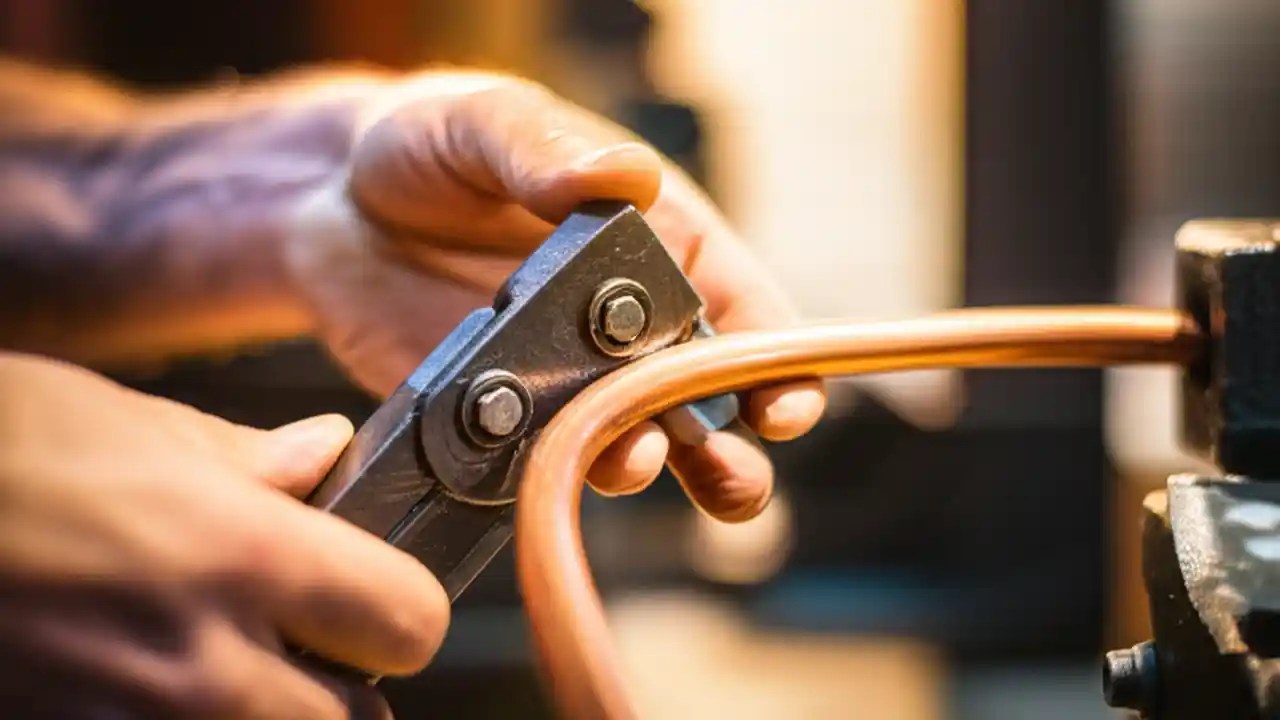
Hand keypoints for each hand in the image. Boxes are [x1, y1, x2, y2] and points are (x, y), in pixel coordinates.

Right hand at [0, 353, 446, 718]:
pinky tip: (146, 675)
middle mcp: (193, 659)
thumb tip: (327, 456)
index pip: (407, 619)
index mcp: (234, 554)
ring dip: (273, 714)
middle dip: (346, 684)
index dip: (401, 605)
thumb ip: (248, 461)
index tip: (377, 589)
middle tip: (308, 639)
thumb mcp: (128, 423)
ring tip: (225, 660)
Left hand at [284, 72, 825, 520]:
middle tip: (728, 480)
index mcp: (660, 248)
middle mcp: (627, 328)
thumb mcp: (486, 123)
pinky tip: (540, 474)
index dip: (777, 365)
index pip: (747, 316)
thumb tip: (623, 177)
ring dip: (643, 467)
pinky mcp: (502, 421)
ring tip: (629, 465)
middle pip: (706, 404)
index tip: (778, 405)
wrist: (328, 203)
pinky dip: (548, 479)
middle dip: (728, 452)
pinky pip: (540, 464)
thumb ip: (547, 150)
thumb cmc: (428, 142)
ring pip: (632, 446)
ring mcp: (567, 382)